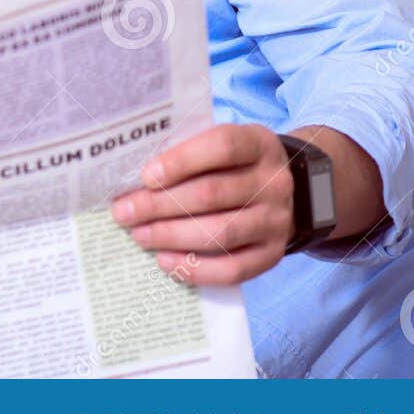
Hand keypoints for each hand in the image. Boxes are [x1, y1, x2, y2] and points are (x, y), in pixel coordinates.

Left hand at [111, 123, 294, 283]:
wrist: (289, 193)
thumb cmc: (233, 165)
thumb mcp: (218, 145)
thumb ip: (186, 153)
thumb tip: (134, 180)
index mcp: (258, 144)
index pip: (223, 147)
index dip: (181, 161)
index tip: (145, 177)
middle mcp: (274, 183)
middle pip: (212, 194)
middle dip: (160, 205)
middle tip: (123, 212)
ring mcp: (277, 221)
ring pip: (220, 233)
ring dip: (172, 236)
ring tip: (139, 235)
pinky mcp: (273, 254)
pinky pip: (234, 269)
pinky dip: (196, 269)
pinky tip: (164, 260)